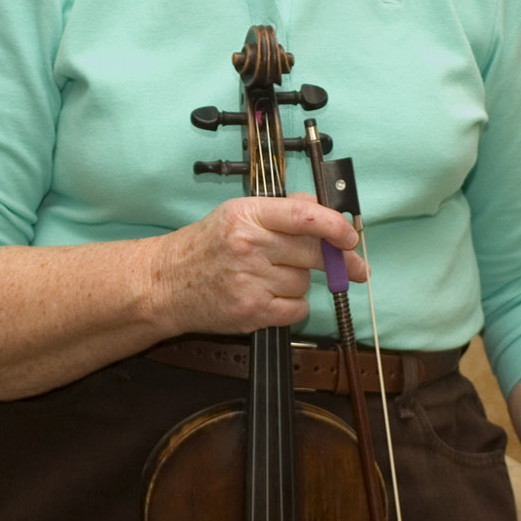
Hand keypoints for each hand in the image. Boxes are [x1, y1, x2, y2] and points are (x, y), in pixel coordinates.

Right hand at [158, 195, 365, 335]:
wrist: (164, 284)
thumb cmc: (205, 247)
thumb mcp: (236, 213)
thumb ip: (282, 209)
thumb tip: (325, 209)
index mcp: (247, 214)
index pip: (304, 215)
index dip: (336, 226)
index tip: (351, 236)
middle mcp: (249, 245)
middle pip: (312, 252)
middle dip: (339, 260)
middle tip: (356, 266)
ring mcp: (249, 281)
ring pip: (304, 282)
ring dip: (299, 282)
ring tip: (271, 277)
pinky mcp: (251, 312)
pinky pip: (296, 309)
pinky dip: (292, 306)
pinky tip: (272, 297)